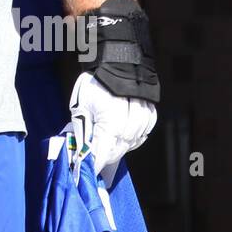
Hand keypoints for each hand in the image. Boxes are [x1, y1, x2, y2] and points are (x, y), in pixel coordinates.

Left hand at [67, 71, 156, 186]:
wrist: (117, 62)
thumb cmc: (96, 82)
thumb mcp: (81, 105)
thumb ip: (83, 130)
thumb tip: (82, 151)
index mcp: (110, 119)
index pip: (102, 151)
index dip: (95, 163)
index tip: (88, 170)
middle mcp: (129, 121)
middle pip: (117, 150)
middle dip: (104, 156)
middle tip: (94, 157)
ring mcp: (142, 119)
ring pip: (130, 144)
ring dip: (117, 147)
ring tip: (106, 141)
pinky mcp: (150, 115)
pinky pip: (141, 135)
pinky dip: (131, 138)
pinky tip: (121, 134)